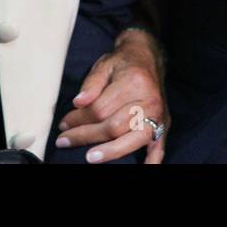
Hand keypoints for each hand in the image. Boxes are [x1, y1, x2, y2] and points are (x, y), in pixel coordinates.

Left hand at [55, 28, 167, 162]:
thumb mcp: (104, 64)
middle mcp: (148, 101)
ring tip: (90, 157)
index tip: (64, 124)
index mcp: (133, 83)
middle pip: (113, 127)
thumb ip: (91, 83)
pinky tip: (143, 168)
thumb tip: (78, 103)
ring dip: (110, 151)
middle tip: (65, 140)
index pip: (100, 109)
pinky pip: (159, 146)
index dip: (78, 119)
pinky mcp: (163, 125)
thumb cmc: (123, 63)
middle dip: (86, 136)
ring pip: (132, 140)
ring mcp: (158, 115)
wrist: (148, 57)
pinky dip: (152, 160)